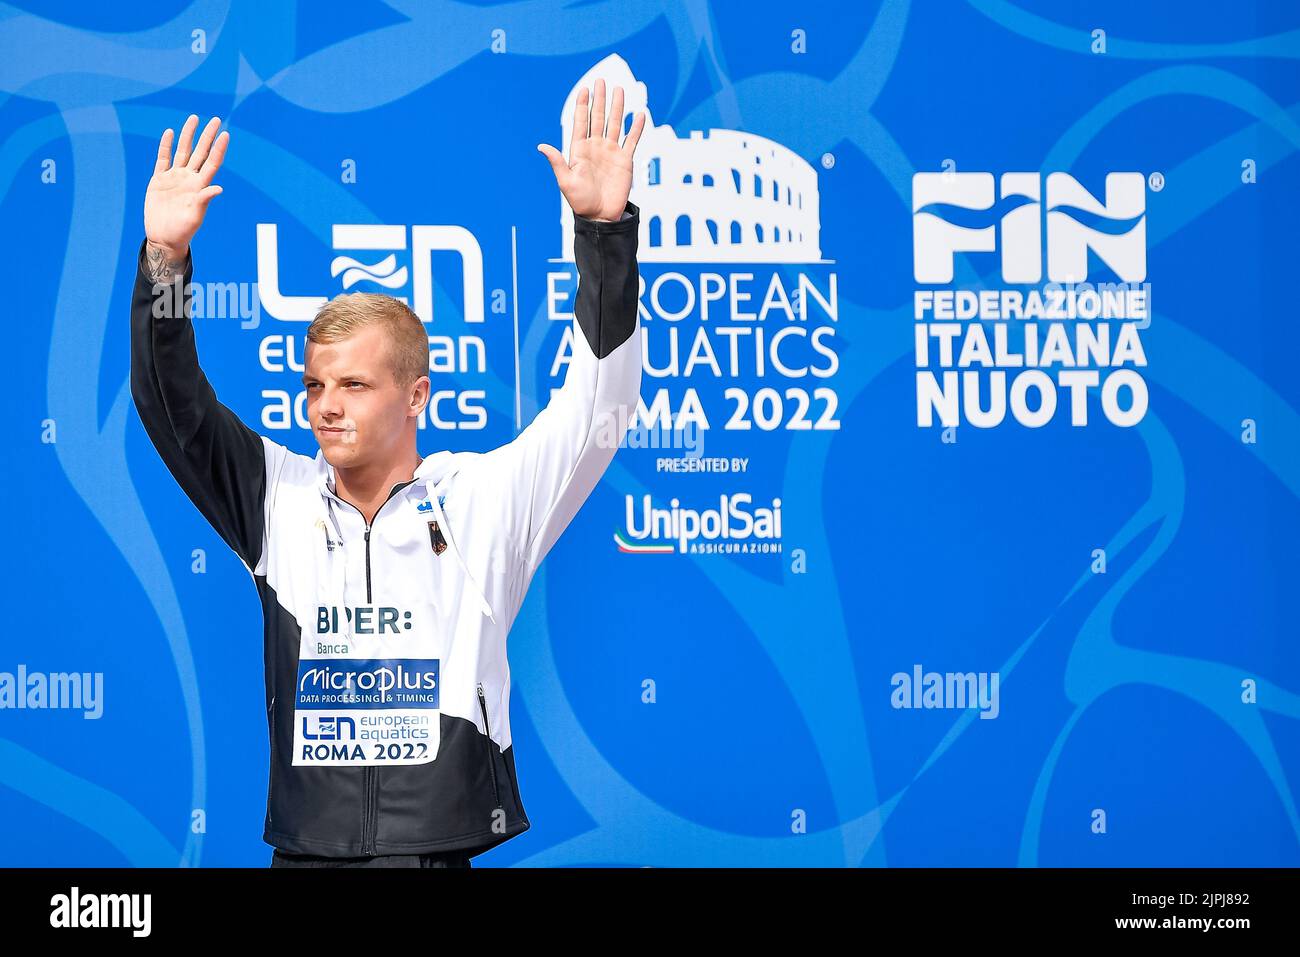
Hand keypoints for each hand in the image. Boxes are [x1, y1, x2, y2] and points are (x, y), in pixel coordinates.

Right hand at [144, 114, 228, 261]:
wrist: (163, 237)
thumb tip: (218, 188)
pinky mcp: (159, 180)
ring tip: (194, 118)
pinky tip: (170, 133)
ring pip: (182, 151)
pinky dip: (165, 145)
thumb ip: (204, 200)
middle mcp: (189, 178)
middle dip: (207, 136)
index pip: (212, 162)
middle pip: (200, 152)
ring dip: (188, 135)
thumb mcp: (195, 216)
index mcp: (199, 186)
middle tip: (215, 119)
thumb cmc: (182, 231)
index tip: (225, 134)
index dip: (218, 148)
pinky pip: (163, 159)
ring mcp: (174, 178)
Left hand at [537, 78, 644, 221]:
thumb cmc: (580, 202)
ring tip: (619, 90)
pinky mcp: (625, 161)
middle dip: (600, 99)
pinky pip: (631, 141)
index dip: (582, 105)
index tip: (585, 89)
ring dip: (617, 108)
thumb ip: (557, 162)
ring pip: (615, 124)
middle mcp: (595, 147)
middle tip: (601, 82)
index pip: (581, 122)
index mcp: (579, 149)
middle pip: (598, 118)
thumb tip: (541, 146)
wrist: (600, 216)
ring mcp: (611, 152)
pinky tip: (639, 115)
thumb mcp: (566, 181)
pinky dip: (636, 128)